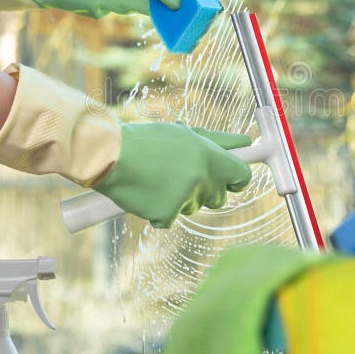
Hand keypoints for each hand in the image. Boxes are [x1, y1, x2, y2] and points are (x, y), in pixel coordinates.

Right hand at [95, 123, 252, 227]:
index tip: (232, 180)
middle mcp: (200, 177)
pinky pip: (170, 219)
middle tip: (183, 177)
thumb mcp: (183, 134)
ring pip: (193, 207)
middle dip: (206, 190)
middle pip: (219, 197)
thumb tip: (246, 141)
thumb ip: (218, 141)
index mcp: (207, 155)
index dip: (238, 179)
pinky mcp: (165, 214)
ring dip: (180, 198)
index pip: (242, 175)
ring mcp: (183, 198)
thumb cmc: (147, 142)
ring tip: (158, 179)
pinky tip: (146, 193)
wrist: (108, 155)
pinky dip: (159, 211)